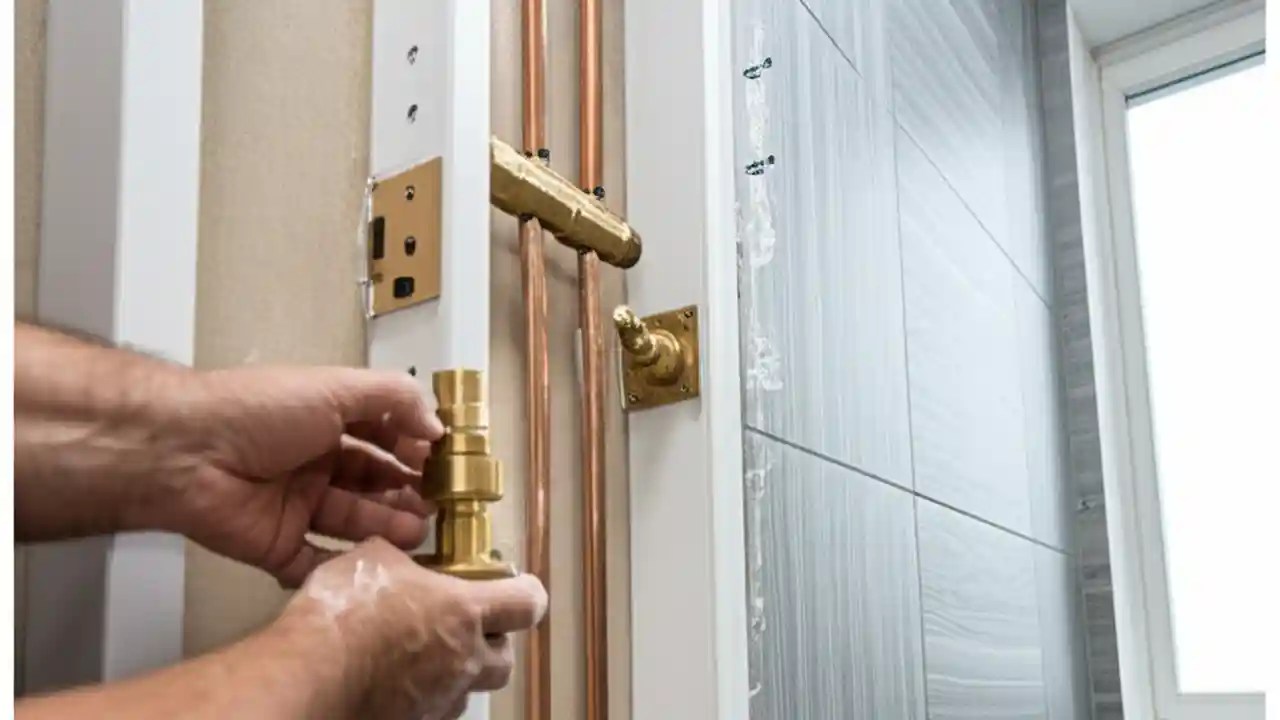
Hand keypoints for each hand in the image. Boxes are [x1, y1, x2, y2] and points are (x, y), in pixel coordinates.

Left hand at [154, 366, 442, 585]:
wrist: (186, 453)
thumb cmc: (258, 411)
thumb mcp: (336, 387)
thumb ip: (394, 398)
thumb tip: (437, 424)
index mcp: (323, 420)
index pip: (379, 434)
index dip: (411, 447)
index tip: (441, 462)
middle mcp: (310, 462)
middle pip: (370, 482)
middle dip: (405, 492)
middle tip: (436, 505)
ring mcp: (294, 506)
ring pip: (351, 522)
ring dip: (386, 528)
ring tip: (417, 532)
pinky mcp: (275, 545)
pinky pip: (313, 564)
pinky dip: (341, 568)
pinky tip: (373, 566)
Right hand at [282, 538, 547, 719]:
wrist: (309, 675)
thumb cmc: (344, 610)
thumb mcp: (372, 558)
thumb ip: (399, 556)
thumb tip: (397, 556)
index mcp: (464, 612)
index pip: (526, 604)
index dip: (528, 592)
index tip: (519, 585)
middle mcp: (462, 660)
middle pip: (505, 659)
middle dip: (493, 643)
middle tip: (469, 626)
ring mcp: (439, 698)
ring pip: (468, 688)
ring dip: (458, 671)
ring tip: (426, 653)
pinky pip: (432, 710)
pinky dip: (424, 694)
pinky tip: (396, 679)